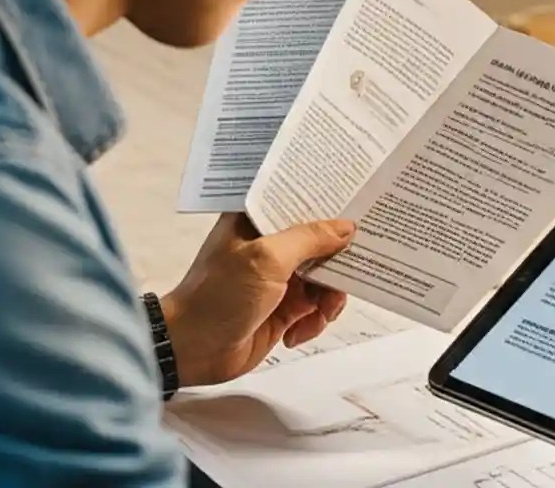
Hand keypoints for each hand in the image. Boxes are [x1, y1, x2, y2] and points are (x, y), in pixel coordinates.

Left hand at [160, 213, 353, 386]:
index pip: (303, 203)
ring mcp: (278, 278)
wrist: (192, 350)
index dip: (333, 208)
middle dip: (338, 263)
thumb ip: (310, 239)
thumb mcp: (267, 258)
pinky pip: (317, 308)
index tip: (361, 213)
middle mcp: (270, 245)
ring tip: (318, 315)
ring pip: (326, 280)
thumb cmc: (220, 296)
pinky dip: (316, 321)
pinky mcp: (284, 308)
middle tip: (353, 273)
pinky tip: (297, 333)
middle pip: (322, 244)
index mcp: (258, 221)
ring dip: (329, 300)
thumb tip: (347, 228)